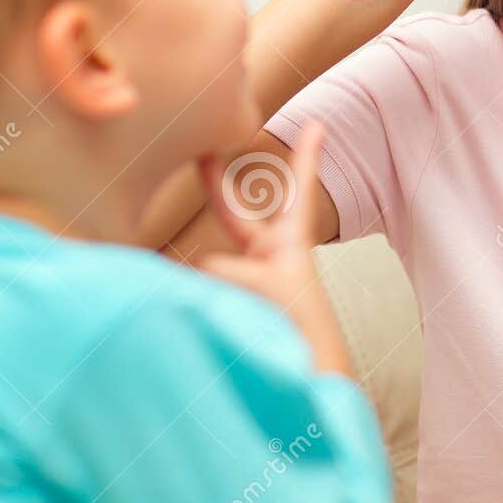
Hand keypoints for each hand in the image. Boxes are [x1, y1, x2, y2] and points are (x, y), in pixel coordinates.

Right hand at [195, 124, 353, 376]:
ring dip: (217, 285)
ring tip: (246, 312)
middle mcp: (267, 259)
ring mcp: (245, 285)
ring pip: (210, 267)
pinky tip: (200, 319)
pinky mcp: (227, 306)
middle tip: (203, 152)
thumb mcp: (264, 282)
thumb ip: (219, 268)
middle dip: (215, 185)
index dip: (307, 155)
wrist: (307, 378)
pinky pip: (201, 293)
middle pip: (232, 214)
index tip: (319, 124)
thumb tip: (184, 276)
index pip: (300, 189)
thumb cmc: (297, 326)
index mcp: (292, 244)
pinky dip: (200, 304)